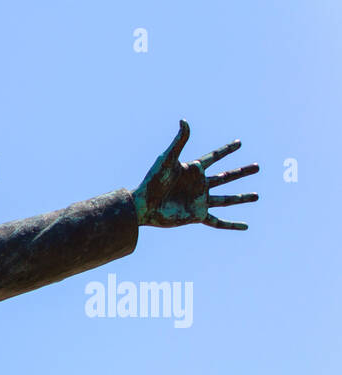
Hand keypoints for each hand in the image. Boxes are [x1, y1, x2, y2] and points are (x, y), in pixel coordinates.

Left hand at [133, 120, 258, 229]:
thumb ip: (179, 141)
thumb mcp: (167, 159)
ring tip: (258, 196)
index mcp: (193, 170)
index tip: (239, 142)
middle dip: (242, 172)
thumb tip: (184, 120)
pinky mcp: (197, 215)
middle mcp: (199, 185)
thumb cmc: (152, 181)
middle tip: (258, 166)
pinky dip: (231, 225)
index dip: (226, 150)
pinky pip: (218, 222)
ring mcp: (199, 200)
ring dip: (242, 198)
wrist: (143, 205)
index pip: (215, 157)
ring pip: (227, 199)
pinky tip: (245, 227)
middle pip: (226, 177)